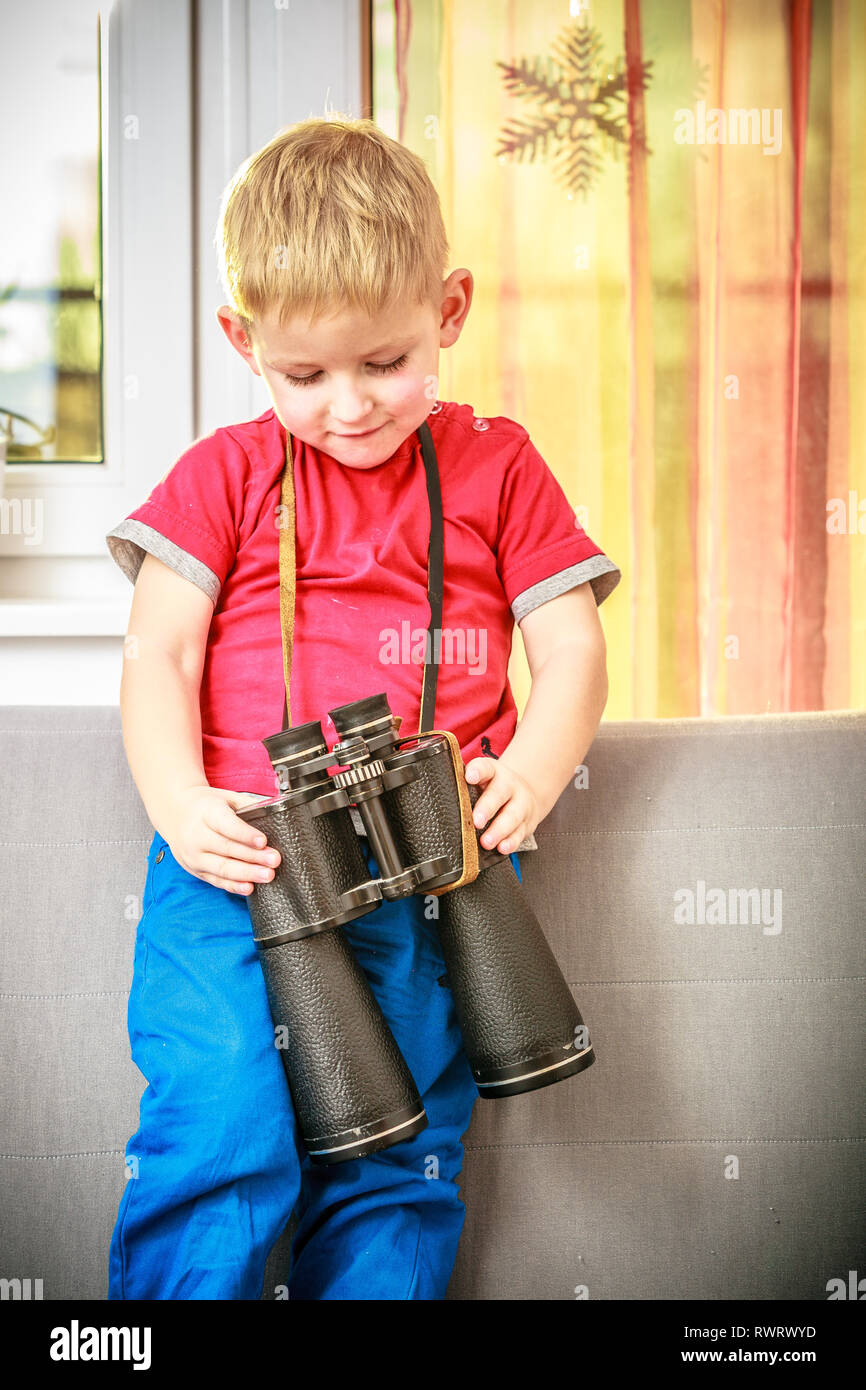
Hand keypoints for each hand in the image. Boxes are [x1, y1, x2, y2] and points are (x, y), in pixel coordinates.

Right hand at [161, 784, 280, 894]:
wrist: (175, 812)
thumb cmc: (206, 805)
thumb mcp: (225, 797)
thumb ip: (248, 805)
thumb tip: (277, 810)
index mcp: (206, 813)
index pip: (226, 825)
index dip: (245, 834)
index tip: (263, 841)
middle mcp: (196, 835)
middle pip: (226, 848)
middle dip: (253, 857)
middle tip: (274, 860)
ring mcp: (193, 855)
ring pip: (222, 867)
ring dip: (246, 874)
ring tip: (267, 875)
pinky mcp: (195, 870)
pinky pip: (216, 880)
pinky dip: (233, 886)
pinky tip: (249, 887)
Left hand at [462, 757, 538, 854]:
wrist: (524, 792)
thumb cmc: (493, 788)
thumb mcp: (482, 779)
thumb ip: (464, 786)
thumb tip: (438, 798)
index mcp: (493, 772)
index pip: (485, 768)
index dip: (478, 771)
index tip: (469, 777)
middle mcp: (509, 785)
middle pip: (499, 793)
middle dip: (487, 807)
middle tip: (476, 821)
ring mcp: (521, 804)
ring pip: (512, 816)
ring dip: (499, 830)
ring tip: (486, 841)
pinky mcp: (527, 823)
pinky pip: (520, 833)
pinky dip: (511, 842)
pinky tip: (502, 848)